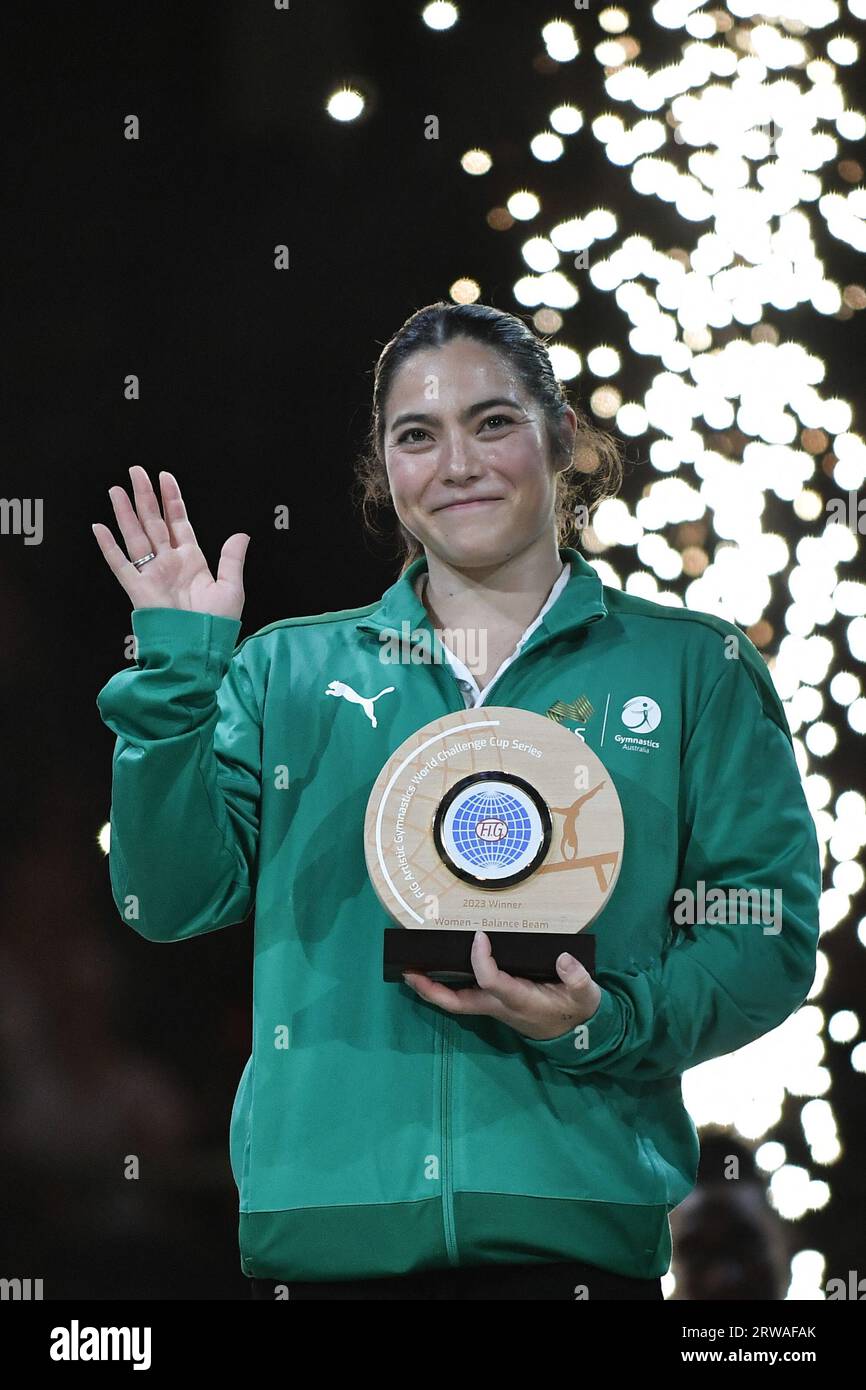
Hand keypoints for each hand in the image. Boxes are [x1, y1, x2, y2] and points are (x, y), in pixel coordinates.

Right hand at [91, 465, 249, 618]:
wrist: (200, 649)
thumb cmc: (216, 624)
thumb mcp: (232, 588)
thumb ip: (232, 559)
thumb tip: (242, 535)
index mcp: (191, 560)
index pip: (179, 521)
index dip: (172, 499)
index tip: (165, 477)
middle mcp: (169, 563)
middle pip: (154, 522)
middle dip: (145, 496)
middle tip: (136, 471)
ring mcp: (152, 574)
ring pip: (136, 536)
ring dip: (125, 513)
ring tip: (116, 489)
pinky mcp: (138, 589)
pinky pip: (121, 564)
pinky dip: (109, 547)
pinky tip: (100, 528)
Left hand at [402, 930, 601, 1040]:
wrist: (577, 1034)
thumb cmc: (577, 1010)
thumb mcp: (585, 995)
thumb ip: (578, 978)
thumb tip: (565, 958)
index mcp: (520, 1000)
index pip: (491, 982)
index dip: (481, 960)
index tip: (479, 935)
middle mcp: (500, 1006)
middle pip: (456, 1003)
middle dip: (430, 989)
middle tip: (408, 970)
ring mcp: (493, 1007)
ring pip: (455, 1002)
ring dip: (431, 987)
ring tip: (412, 966)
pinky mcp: (493, 1004)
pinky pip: (462, 997)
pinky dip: (445, 986)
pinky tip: (436, 968)